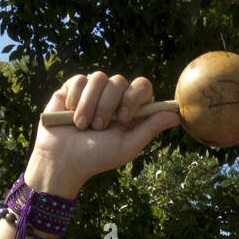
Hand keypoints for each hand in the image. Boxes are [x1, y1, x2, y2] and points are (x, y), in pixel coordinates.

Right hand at [30, 72, 180, 191]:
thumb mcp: (126, 147)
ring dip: (90, 105)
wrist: (61, 160)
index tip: (123, 117)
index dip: (134, 96)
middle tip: (99, 127)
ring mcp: (93, 90)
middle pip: (120, 81)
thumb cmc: (95, 157)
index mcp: (129, 110)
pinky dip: (75, 100)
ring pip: (99, 77)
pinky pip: (79, 79)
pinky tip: (70, 115)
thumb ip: (150, 128)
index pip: (142, 86)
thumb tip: (176, 116)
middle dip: (108, 105)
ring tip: (82, 125)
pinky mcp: (73, 87)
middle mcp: (113, 97)